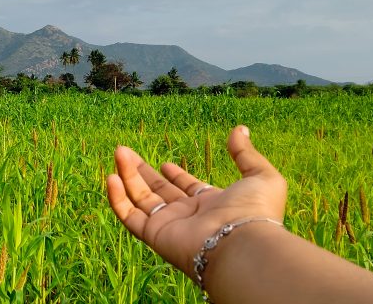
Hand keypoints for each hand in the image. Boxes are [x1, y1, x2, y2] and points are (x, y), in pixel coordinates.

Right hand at [106, 125, 287, 276]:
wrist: (241, 243)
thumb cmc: (254, 211)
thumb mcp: (260, 175)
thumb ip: (246, 153)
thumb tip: (240, 129)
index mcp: (212, 204)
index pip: (188, 189)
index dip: (176, 176)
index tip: (164, 163)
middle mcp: (189, 216)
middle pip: (159, 191)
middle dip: (143, 171)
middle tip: (126, 151)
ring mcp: (170, 226)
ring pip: (141, 199)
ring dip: (127, 175)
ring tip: (119, 152)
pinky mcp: (154, 234)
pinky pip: (129, 216)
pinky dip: (117, 198)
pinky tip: (111, 177)